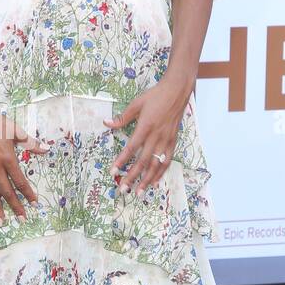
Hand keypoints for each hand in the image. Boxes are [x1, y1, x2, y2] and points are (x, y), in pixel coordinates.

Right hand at [0, 89, 48, 223]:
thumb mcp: (16, 131)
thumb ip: (31, 143)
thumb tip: (46, 149)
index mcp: (8, 160)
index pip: (20, 181)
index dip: (28, 194)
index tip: (35, 203)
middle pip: (7, 192)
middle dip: (16, 206)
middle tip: (22, 219)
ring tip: (1, 222)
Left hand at [103, 79, 188, 195]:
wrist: (177, 91)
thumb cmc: (155, 96)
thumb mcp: (136, 103)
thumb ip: (122, 117)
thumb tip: (106, 124)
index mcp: (145, 127)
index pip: (131, 148)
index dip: (121, 161)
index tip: (113, 172)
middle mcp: (156, 137)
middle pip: (143, 162)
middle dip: (133, 177)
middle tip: (124, 190)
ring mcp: (166, 141)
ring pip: (156, 165)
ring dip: (147, 180)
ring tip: (139, 193)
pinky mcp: (173, 142)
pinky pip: (167, 161)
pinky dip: (161, 173)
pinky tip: (155, 182)